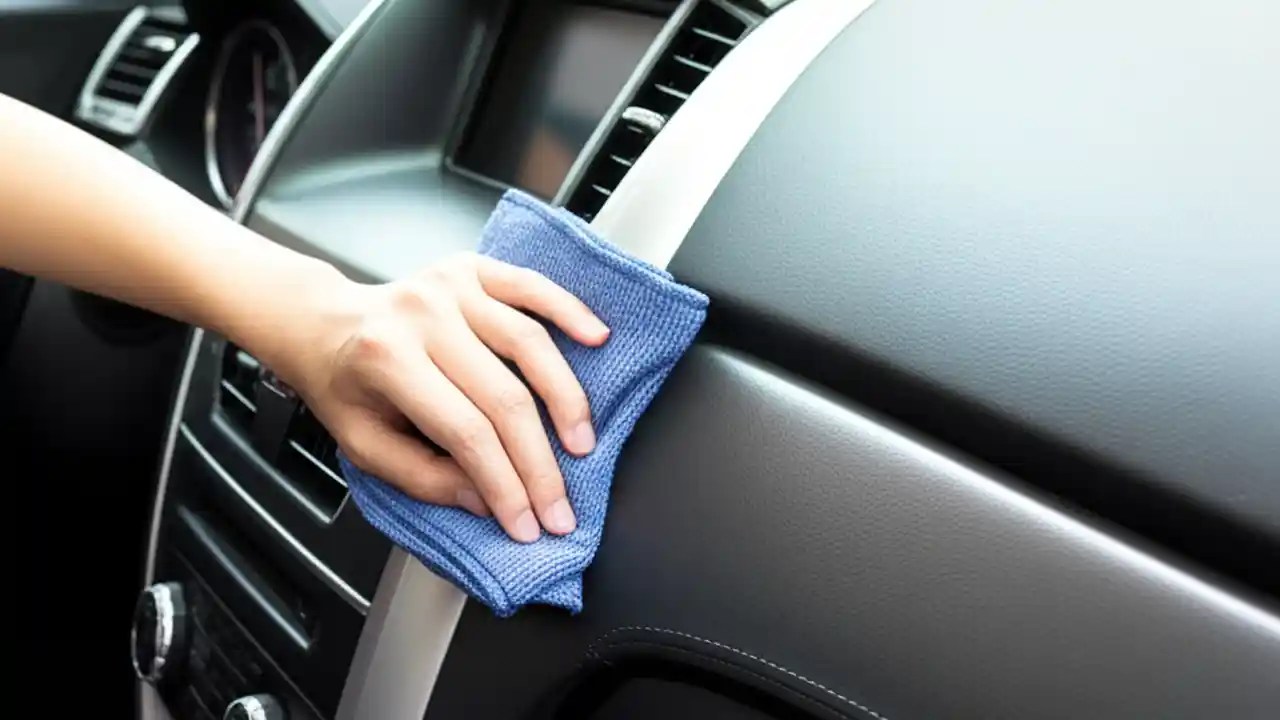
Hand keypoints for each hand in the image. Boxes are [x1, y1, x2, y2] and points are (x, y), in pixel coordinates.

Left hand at [263, 254, 608, 542]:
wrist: (327, 327)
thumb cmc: (348, 388)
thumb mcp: (364, 447)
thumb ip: (424, 478)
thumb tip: (488, 501)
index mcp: (387, 360)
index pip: (465, 432)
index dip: (505, 485)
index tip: (528, 524)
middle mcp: (421, 315)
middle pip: (504, 397)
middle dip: (539, 463)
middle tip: (560, 509)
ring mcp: (450, 286)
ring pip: (529, 343)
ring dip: (566, 400)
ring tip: (582, 443)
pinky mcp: (471, 268)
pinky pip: (531, 286)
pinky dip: (569, 310)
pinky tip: (596, 338)